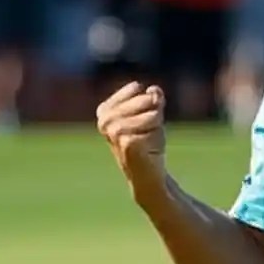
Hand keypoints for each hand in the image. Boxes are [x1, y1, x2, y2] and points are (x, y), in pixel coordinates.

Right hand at [97, 82, 168, 199]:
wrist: (147, 175)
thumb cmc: (148, 142)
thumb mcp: (152, 114)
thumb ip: (153, 98)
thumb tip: (153, 90)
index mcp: (104, 110)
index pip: (136, 88)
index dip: (148, 103)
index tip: (141, 122)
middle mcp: (105, 120)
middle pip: (146, 99)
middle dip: (155, 115)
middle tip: (147, 133)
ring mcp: (114, 132)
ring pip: (152, 113)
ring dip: (157, 127)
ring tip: (148, 140)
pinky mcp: (127, 143)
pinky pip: (154, 127)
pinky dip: (158, 136)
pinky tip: (149, 149)